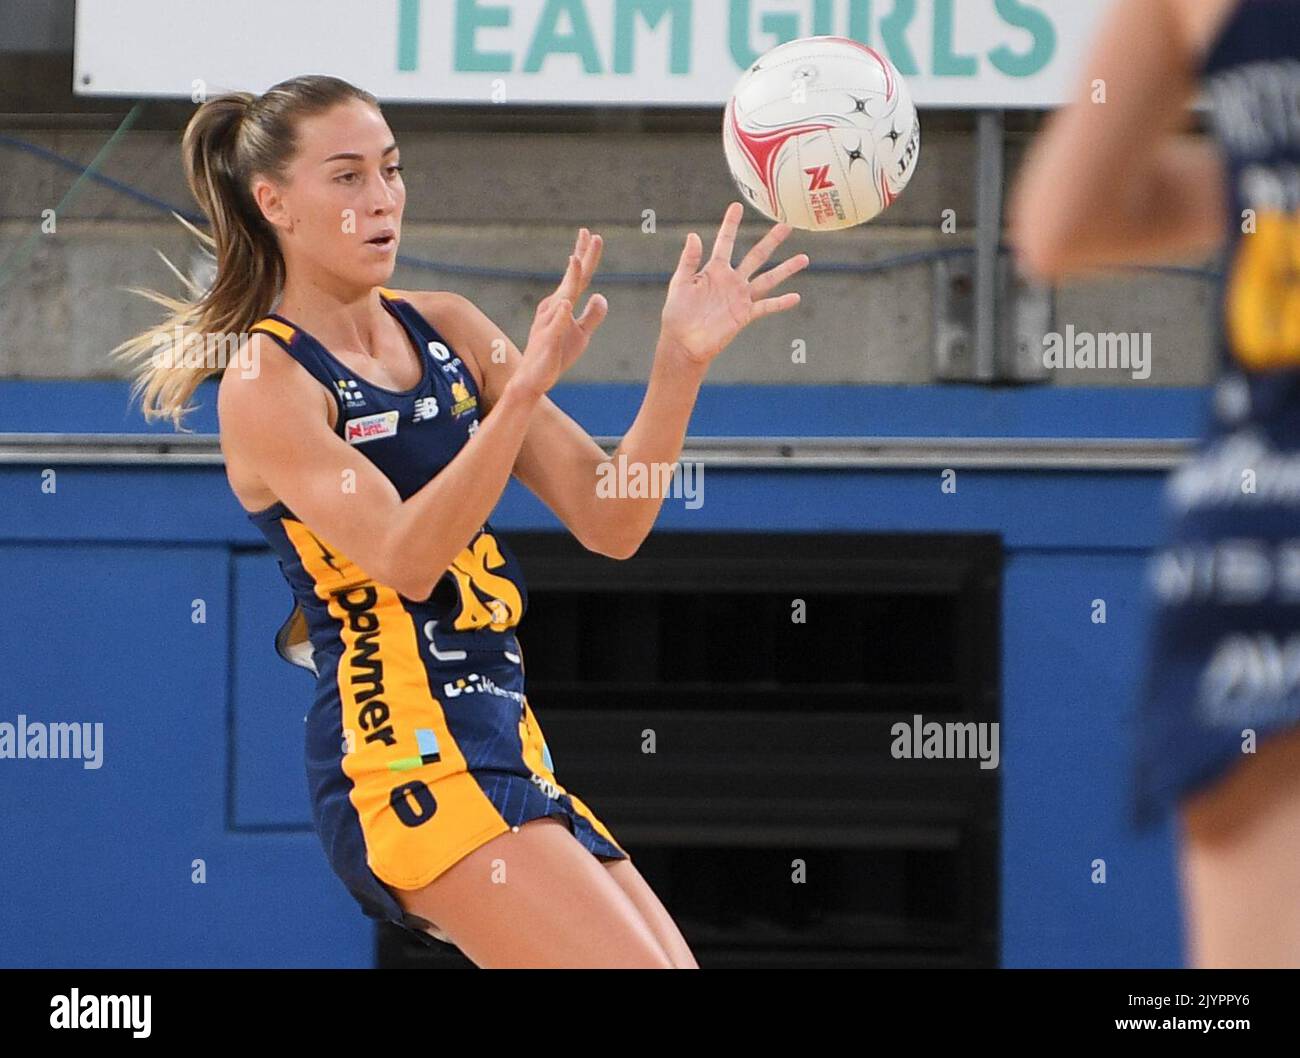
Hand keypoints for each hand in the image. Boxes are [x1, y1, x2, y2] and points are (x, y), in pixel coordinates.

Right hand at [511, 230, 608, 399]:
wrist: (534, 378)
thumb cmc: (556, 354)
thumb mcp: (582, 334)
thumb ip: (592, 315)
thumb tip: (602, 295)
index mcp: (562, 304)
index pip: (578, 277)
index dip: (584, 256)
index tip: (592, 235)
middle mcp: (554, 307)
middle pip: (573, 280)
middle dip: (582, 257)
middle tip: (591, 235)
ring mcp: (549, 323)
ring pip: (563, 297)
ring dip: (570, 279)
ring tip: (577, 260)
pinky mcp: (548, 341)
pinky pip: (556, 326)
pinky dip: (561, 315)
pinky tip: (567, 303)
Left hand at [660, 202, 808, 365]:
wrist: (683, 343)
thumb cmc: (677, 314)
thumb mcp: (680, 283)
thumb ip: (689, 260)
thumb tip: (693, 235)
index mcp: (714, 270)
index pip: (725, 242)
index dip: (731, 224)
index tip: (737, 206)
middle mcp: (731, 280)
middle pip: (756, 256)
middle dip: (771, 241)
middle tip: (786, 225)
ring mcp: (740, 297)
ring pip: (768, 279)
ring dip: (785, 269)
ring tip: (804, 258)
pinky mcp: (744, 315)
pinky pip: (766, 307)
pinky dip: (780, 303)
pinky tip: (795, 297)